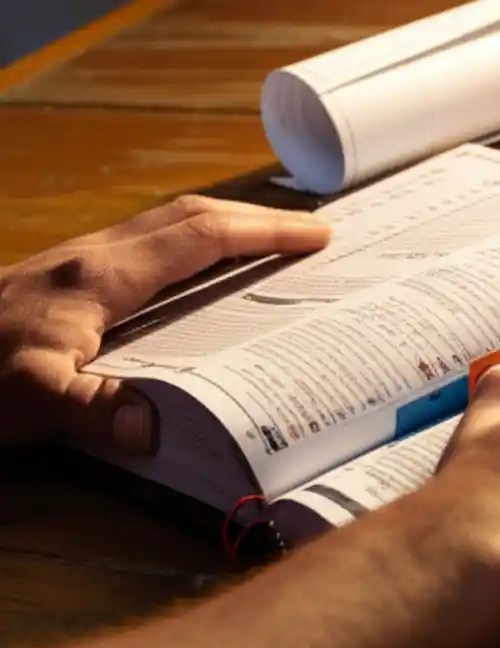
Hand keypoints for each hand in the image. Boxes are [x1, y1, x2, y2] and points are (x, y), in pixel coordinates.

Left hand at [0, 196, 329, 453]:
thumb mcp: (31, 398)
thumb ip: (95, 408)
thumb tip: (156, 428)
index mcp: (103, 274)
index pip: (202, 237)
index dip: (264, 234)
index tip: (317, 237)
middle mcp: (94, 256)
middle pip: (190, 216)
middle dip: (255, 220)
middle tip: (308, 235)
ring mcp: (75, 262)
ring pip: (165, 225)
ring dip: (222, 228)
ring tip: (263, 247)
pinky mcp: (61, 279)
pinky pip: (145, 246)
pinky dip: (188, 249)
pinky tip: (191, 280)